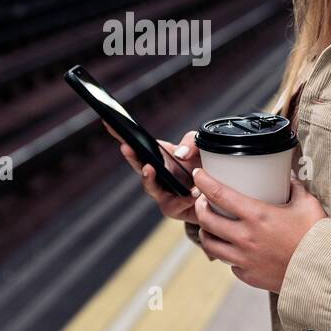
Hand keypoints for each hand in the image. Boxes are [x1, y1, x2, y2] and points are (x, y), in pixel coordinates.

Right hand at [106, 123, 209, 248]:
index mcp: (159, 156)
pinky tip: (192, 194)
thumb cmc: (205, 169)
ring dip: (148, 178)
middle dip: (131, 156)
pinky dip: (184, 199)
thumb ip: (192, 142)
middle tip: (126, 146)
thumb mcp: (201, 147)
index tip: (110, 122)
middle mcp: (156, 175)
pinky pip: (175, 204)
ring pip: (150, 187)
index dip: (121, 134)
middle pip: (138, 165)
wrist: (220, 196)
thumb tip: (180, 154)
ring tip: (149, 168)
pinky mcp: (173, 209)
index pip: (137, 144)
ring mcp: (162, 193)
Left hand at [190, 167, 327, 293]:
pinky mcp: (248, 276)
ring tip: (210, 225)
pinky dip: (228, 253)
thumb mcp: (307, 203)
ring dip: (206, 231)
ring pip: (210, 244)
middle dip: (199, 206)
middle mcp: (245, 238)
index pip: (219, 194)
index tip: (198, 175)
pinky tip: (233, 247)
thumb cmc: (317, 237)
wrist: (325, 273)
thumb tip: (287, 176)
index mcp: (257, 216)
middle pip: (207, 220)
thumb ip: (294, 186)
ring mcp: (244, 260)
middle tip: (202, 200)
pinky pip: (229, 263)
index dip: (203, 181)